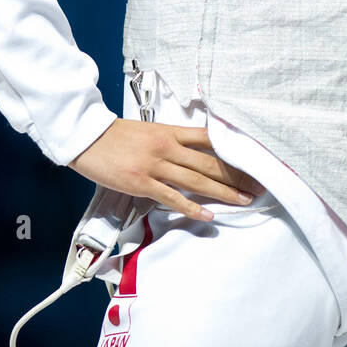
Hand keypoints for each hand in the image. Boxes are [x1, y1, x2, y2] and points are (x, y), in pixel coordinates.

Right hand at [68, 118, 264, 219]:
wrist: (88, 138)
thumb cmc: (118, 136)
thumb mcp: (149, 131)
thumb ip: (171, 140)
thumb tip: (193, 151)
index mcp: (171, 131)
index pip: (210, 139)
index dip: (233, 150)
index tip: (252, 160)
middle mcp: (169, 147)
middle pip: (210, 161)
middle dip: (236, 175)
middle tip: (258, 185)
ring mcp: (156, 165)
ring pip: (197, 180)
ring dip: (223, 192)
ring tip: (243, 200)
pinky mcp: (143, 182)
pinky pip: (173, 198)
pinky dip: (192, 208)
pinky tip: (209, 216)